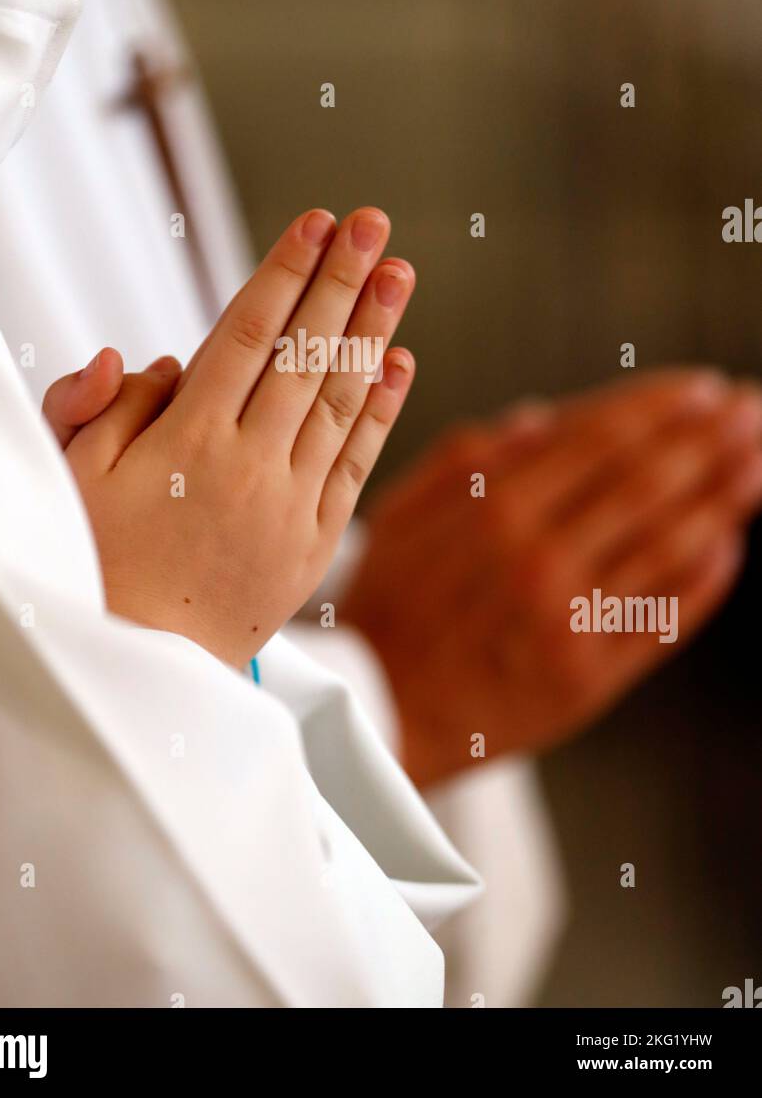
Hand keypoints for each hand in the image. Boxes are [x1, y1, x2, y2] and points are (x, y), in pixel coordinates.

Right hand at [60, 207, 415, 667]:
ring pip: (341, 399)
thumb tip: (147, 358)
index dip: (286, 272)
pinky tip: (399, 362)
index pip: (249, 333)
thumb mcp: (71, 478)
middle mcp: (249, 464)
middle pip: (306, 353)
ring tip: (398, 273)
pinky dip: (381, 410)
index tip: (316, 223)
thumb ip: (100, 407)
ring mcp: (289, 503)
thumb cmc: (97, 564)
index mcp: (189, 441)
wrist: (141, 667)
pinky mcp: (314, 542)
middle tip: (373, 222)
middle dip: (342, 279)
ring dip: (373, 330)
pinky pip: (356, 463)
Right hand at [338, 370, 761, 785]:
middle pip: (647, 483)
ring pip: (669, 546)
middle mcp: (539, 560)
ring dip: (724, 498)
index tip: (701, 385)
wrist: (376, 715)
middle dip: (709, 439)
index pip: (598, 438)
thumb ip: (465, 459)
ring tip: (758, 463)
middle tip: (753, 409)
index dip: (658, 407)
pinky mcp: (589, 677)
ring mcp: (570, 621)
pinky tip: (729, 545)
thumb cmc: (386, 608)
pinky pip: (663, 619)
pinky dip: (704, 580)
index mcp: (491, 510)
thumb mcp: (399, 513)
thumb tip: (538, 417)